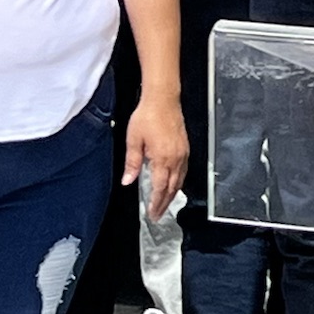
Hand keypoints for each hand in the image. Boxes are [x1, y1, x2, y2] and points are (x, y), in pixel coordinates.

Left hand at [123, 92, 187, 220]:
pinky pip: (184, 170)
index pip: (160, 187)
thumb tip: (128, 180)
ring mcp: (183, 152)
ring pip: (180, 180)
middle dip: (165, 203)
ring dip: (173, 193)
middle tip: (158, 214)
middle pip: (173, 187)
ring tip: (165, 203)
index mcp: (163, 158)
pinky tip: (174, 183)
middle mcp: (176, 158)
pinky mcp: (185, 146)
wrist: (163, 99)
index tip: (152, 213)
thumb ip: (132, 162)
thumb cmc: (148, 115)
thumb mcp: (133, 140)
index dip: (156, 202)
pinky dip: (179, 181)